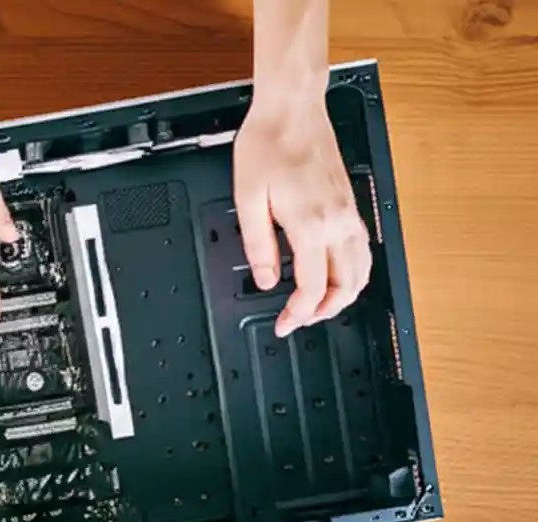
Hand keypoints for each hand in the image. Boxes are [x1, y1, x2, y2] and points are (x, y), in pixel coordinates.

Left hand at [234, 98, 372, 336]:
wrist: (292, 109)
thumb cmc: (267, 145)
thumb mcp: (247, 198)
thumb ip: (258, 245)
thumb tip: (266, 279)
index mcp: (309, 224)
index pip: (313, 288)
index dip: (299, 314)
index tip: (284, 324)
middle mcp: (337, 221)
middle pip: (347, 285)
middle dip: (326, 312)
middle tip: (301, 319)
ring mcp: (348, 212)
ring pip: (363, 269)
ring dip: (347, 295)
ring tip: (321, 306)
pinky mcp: (350, 202)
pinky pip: (363, 248)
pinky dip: (356, 271)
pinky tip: (339, 275)